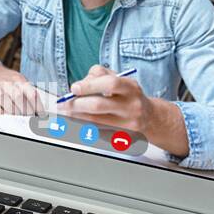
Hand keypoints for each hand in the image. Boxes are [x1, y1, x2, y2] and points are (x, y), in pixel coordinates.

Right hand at [0, 50, 43, 114]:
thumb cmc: (4, 81)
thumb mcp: (18, 81)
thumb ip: (28, 94)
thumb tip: (39, 112)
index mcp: (18, 79)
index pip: (31, 93)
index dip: (38, 107)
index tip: (41, 117)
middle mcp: (6, 82)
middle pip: (18, 97)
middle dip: (25, 111)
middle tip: (29, 120)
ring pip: (4, 100)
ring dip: (13, 112)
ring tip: (18, 120)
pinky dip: (0, 113)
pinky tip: (5, 117)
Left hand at [66, 64, 188, 156]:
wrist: (150, 118)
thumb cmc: (128, 95)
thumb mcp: (119, 77)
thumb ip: (98, 74)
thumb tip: (77, 86)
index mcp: (131, 88)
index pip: (110, 84)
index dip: (89, 86)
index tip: (74, 88)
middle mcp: (132, 107)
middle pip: (99, 106)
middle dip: (76, 105)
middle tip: (63, 104)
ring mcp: (128, 125)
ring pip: (95, 123)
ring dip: (76, 118)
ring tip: (65, 113)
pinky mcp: (123, 139)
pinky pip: (98, 134)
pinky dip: (85, 128)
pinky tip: (77, 123)